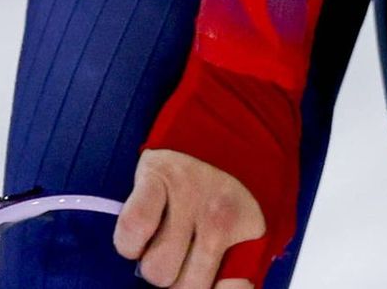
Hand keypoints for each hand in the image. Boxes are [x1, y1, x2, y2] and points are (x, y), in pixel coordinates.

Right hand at [112, 148, 269, 288]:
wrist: (229, 115)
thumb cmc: (239, 178)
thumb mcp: (256, 221)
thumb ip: (241, 262)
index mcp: (251, 230)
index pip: (233, 288)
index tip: (205, 282)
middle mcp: (221, 218)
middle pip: (184, 286)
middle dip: (177, 278)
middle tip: (181, 256)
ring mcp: (189, 198)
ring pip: (155, 269)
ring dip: (152, 261)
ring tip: (161, 241)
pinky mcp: (157, 177)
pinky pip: (133, 230)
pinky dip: (130, 242)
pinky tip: (141, 234)